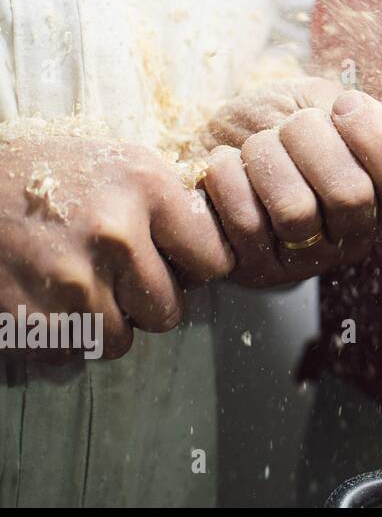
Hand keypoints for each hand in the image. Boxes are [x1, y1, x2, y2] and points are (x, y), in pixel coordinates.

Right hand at [0, 136, 232, 359]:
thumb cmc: (47, 172)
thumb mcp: (120, 163)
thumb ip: (169, 204)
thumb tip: (212, 254)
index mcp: (147, 188)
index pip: (214, 262)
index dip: (194, 268)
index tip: (173, 261)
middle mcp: (117, 234)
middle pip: (169, 312)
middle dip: (146, 302)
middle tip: (115, 277)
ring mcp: (73, 280)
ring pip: (119, 340)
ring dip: (102, 323)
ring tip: (75, 285)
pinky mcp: (32, 317)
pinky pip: (70, 353)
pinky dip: (59, 336)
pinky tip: (43, 299)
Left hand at [199, 89, 381, 286]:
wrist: (207, 142)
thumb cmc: (267, 123)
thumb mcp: (319, 102)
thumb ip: (362, 109)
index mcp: (378, 196)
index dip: (379, 140)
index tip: (344, 106)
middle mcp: (349, 234)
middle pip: (350, 195)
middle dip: (308, 141)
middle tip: (285, 128)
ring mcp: (303, 258)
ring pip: (296, 211)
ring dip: (262, 161)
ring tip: (249, 150)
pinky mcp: (253, 269)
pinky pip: (242, 230)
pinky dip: (223, 186)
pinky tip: (220, 172)